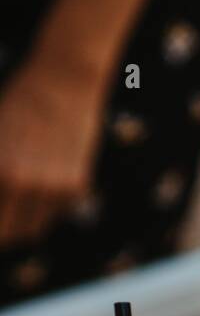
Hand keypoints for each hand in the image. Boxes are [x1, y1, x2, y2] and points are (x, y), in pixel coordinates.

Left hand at [0, 53, 107, 247]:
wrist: (64, 81)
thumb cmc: (18, 103)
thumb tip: (0, 190)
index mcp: (0, 172)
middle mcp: (26, 186)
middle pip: (10, 234)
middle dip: (2, 232)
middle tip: (1, 222)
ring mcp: (54, 189)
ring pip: (34, 227)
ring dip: (22, 222)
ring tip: (17, 202)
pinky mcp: (76, 188)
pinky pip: (55, 212)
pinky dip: (45, 206)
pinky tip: (41, 181)